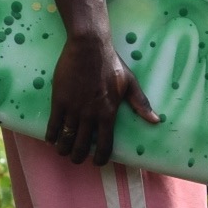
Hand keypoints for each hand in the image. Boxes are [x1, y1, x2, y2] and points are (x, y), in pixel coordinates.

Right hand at [46, 34, 159, 165]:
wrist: (89, 47)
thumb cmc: (111, 63)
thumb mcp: (130, 83)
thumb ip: (141, 103)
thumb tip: (156, 120)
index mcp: (108, 113)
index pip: (105, 145)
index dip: (100, 158)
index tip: (97, 161)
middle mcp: (90, 115)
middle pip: (82, 147)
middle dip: (78, 157)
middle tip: (77, 157)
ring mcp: (73, 109)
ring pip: (66, 139)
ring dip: (64, 149)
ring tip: (63, 150)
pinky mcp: (59, 101)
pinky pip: (53, 125)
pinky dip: (51, 136)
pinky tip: (51, 138)